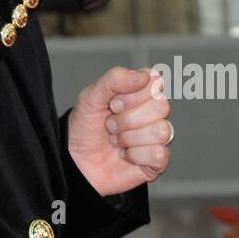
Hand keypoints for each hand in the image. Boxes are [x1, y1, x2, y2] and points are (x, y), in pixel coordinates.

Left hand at [67, 66, 171, 196]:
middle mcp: (152, 112)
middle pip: (161, 107)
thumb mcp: (90, 97)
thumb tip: (143, 75)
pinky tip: (125, 155)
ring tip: (116, 140)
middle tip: (110, 125)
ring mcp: (156, 137)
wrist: (76, 161)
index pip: (155, 81)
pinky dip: (135, 156)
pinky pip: (159, 154)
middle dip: (128, 118)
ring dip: (129, 138)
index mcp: (140, 92)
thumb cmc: (85, 128)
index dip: (133, 94)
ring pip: (161, 131)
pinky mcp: (157, 160)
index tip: (113, 103)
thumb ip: (114, 79)